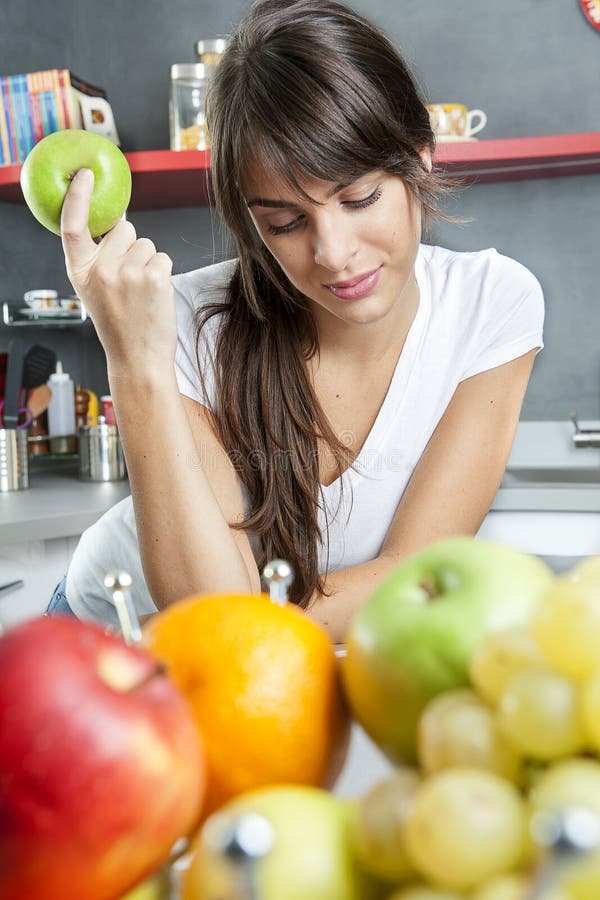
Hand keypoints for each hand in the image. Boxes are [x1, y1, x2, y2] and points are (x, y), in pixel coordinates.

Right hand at [61, 168, 175, 374]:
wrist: (138, 360)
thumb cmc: (120, 327)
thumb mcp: (96, 292)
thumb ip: (100, 261)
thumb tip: (119, 228)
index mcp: (80, 272)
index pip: (72, 226)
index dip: (77, 197)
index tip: (85, 175)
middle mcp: (101, 269)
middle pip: (124, 229)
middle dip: (131, 248)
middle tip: (130, 283)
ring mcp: (128, 272)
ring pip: (147, 244)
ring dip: (149, 264)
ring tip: (142, 295)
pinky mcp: (154, 276)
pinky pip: (163, 257)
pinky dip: (163, 274)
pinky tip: (155, 297)